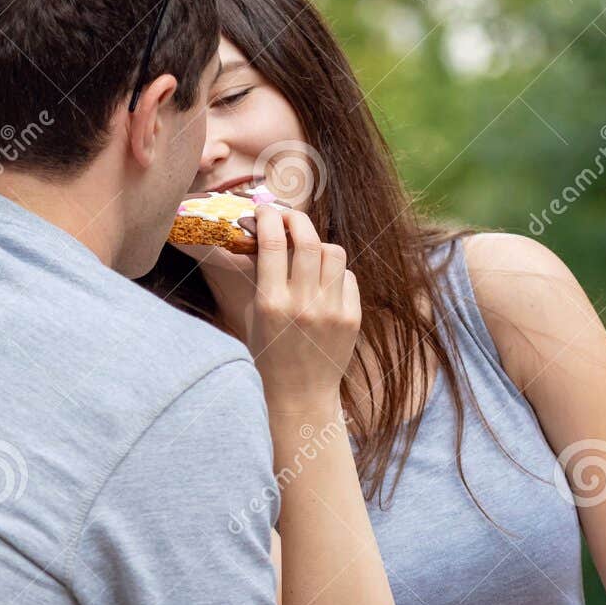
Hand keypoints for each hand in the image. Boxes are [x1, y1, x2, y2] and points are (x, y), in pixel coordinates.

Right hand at [246, 206, 360, 414]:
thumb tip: (261, 234)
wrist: (300, 395)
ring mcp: (331, 311)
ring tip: (308, 250)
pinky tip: (323, 282)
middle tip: (287, 216)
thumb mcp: (253, 315)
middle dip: (296, 218)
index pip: (274, 243)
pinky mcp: (352, 318)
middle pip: (307, 239)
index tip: (264, 210)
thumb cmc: (269, 353)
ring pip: (333, 251)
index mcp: (271, 303)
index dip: (269, 217)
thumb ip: (259, 276)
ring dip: (318, 243)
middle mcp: (303, 305)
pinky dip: (334, 272)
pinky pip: (347, 277)